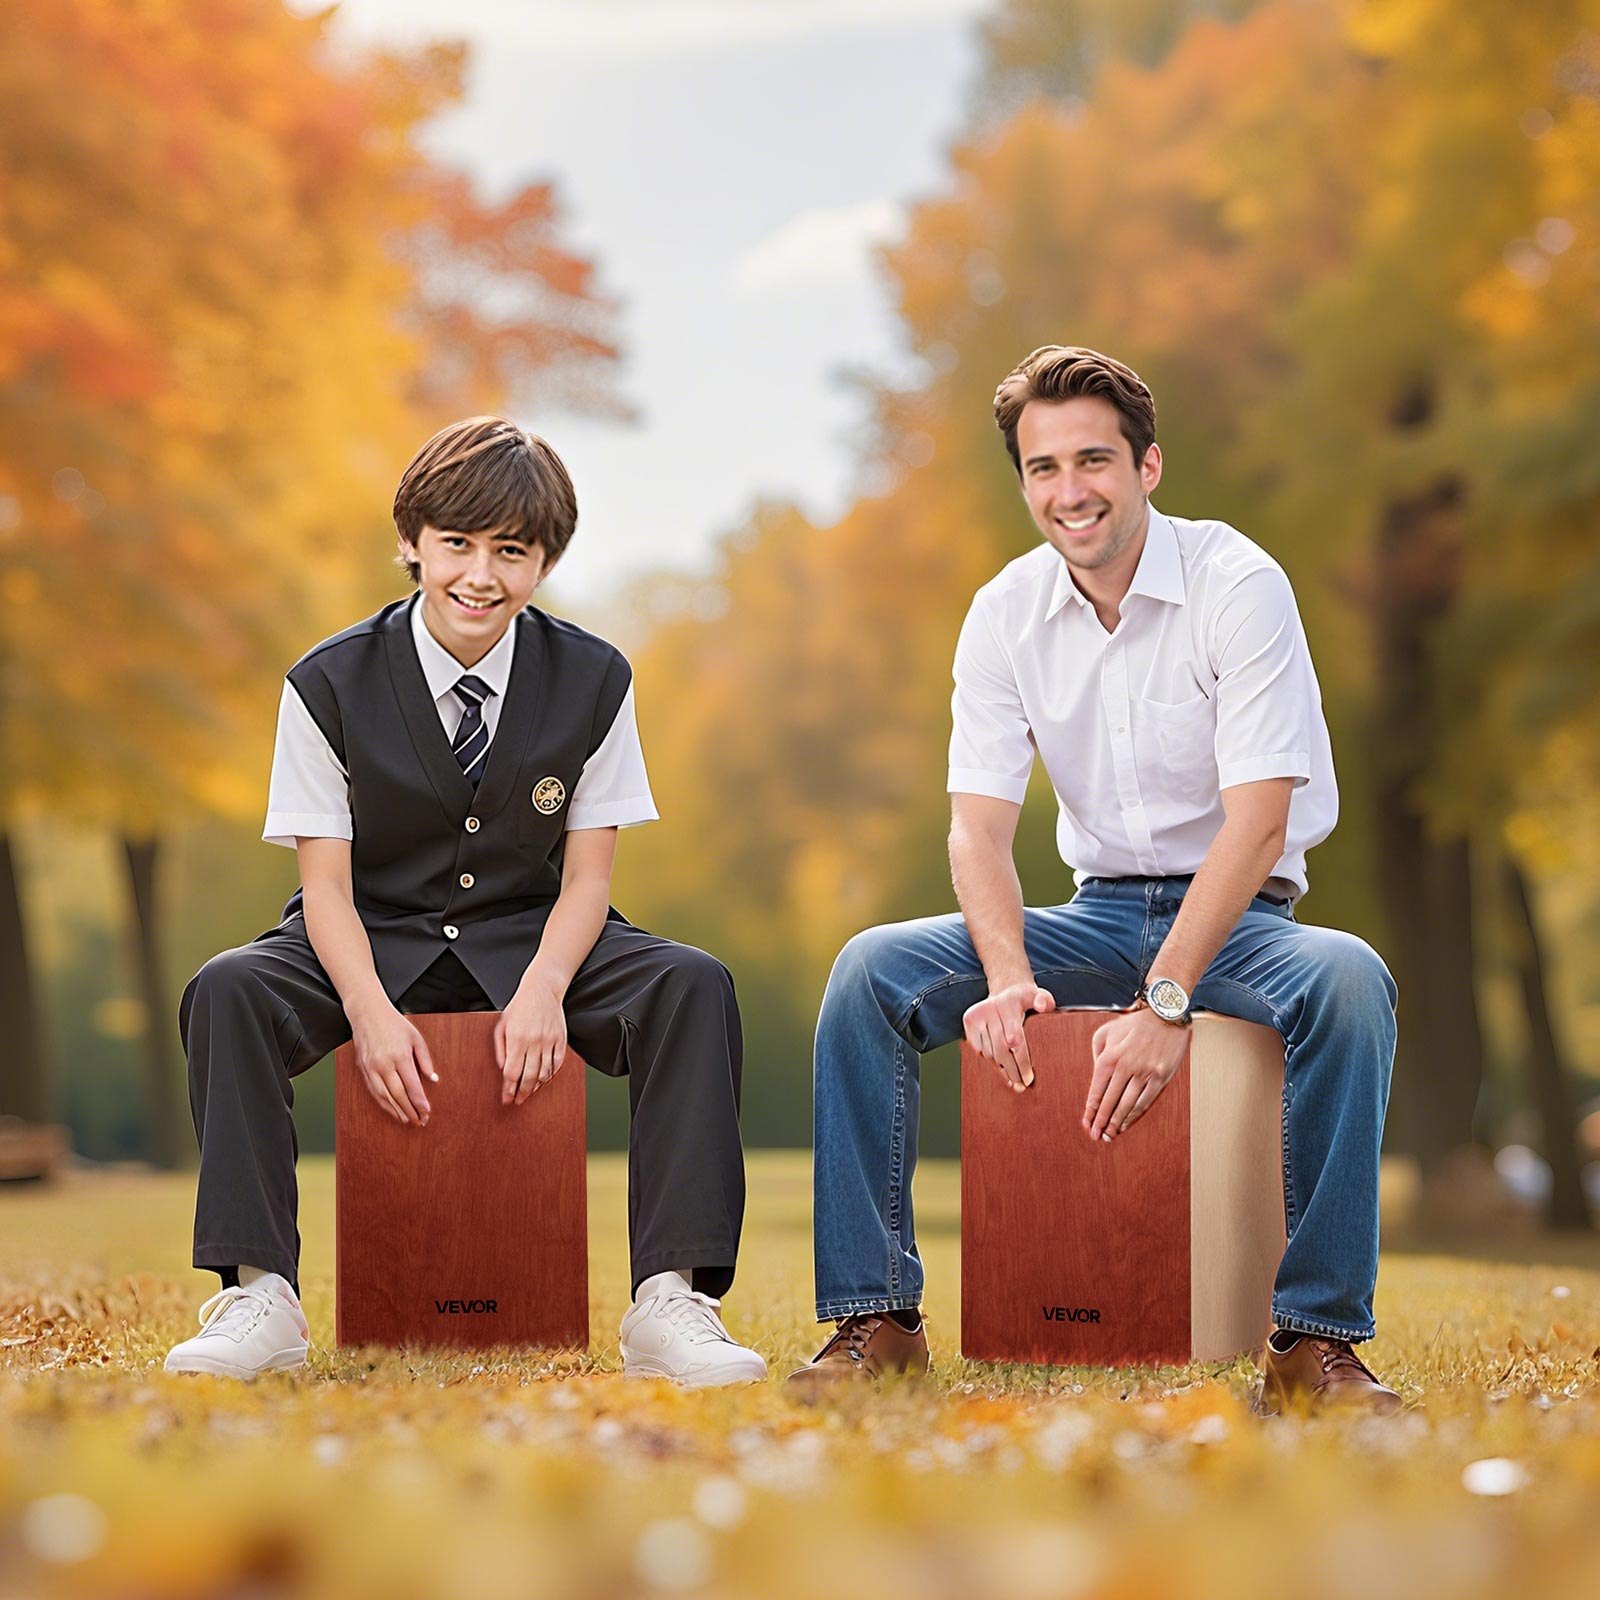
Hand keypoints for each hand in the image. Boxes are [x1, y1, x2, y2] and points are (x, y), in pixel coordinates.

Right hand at [349, 1003, 436, 1126]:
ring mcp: (371, 1068)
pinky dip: (384, 1103)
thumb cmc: (395, 1024)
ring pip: (384, 1096)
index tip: (427, 1112)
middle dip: (410, 1110)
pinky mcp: (363, 1070)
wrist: (368, 1014)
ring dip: (396, 1111)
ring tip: (407, 1120)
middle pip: (398, 1094)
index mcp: (400, 1056)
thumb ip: (425, 1059)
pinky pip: (373, 1091)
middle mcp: (383, 1064)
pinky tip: (392, 1110)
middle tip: (420, 1121)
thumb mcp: (416, 1037)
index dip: (419, 1101)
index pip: (412, 1085)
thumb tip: (433, 1079)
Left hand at [497, 973, 566, 1104]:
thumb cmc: (520, 1007)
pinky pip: (557, 1063)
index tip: (506, 1099)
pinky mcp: (561, 1039)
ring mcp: (549, 1041)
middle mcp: (534, 1041)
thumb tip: (503, 1069)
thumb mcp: (502, 1025)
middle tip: (518, 1100)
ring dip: (536, 1086)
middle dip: (522, 1093)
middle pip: (529, 1076)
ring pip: (545, 1072)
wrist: (542, 989)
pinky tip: (544, 1079)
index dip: (509, 1089)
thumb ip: (500, 1048)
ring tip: (530, 1091)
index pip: (512, 1072)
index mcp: (517, 1039)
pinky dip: (551, 1074)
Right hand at [962, 981, 1056, 1091]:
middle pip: (1000, 1048)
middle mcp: (990, 1007)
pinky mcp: (968, 1021)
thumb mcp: (1038, 996)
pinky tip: (1002, 1071)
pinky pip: (978, 1050)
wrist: (1005, 992)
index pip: (1015, 1036)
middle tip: (1023, 1086)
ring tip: (1014, 1081)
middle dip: (1013, 1070)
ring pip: (989, 1052)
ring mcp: (977, 1014)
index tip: (1029, 1078)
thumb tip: (1042, 1006)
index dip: (1021, 1060)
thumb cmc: (1025, 999)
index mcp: (1009, 1002)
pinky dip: (990, 1062)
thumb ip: (1044, 1000)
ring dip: (1002, 1069)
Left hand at [1084, 1005, 1187, 1142]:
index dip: (1091, 1110)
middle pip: (1109, 1101)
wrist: (1165, 1014)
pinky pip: (1144, 1101)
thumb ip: (1097, 1052)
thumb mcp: (1106, 1031)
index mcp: (1109, 1056)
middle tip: (1095, 1136)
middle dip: (1100, 1121)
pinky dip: (1134, 1115)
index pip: (1096, 1090)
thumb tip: (1097, 1076)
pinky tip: (1126, 1124)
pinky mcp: (1160, 1077)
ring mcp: (1144, 1073)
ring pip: (1126, 1105)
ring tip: (1109, 1135)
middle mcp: (1124, 1067)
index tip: (1086, 1123)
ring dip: (1116, 1122)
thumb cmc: (1133, 1023)